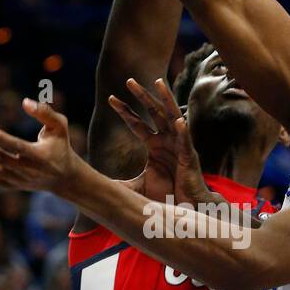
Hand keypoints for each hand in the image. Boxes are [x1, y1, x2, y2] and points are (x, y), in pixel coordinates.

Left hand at [0, 100, 79, 196]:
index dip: (1, 139)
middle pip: (0, 161)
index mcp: (38, 156)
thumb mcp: (59, 127)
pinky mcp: (8, 184)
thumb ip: (45, 112)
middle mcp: (25, 170)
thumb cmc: (60, 146)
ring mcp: (15, 179)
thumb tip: (25, 101)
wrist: (63, 178)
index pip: (17, 147)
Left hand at [109, 78, 214, 207]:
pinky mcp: (189, 157)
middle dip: (142, 96)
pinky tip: (178, 120)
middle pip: (153, 112)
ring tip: (158, 83)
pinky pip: (185, 141)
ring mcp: (179, 146)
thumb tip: (100, 188)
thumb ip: (121, 185)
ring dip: (165, 99)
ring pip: (172, 117)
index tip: (111, 98)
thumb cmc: (166, 195)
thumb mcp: (138, 187)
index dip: (125, 110)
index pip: (137, 123)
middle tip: (129, 81)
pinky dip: (183, 131)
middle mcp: (167, 140)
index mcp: (155, 145)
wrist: (185, 208)